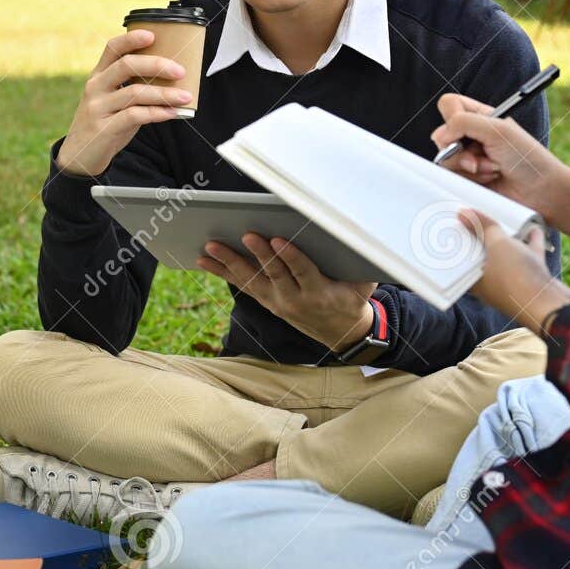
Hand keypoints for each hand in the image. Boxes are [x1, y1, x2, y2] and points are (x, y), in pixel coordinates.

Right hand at [55, 29, 192, 176]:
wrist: (79, 156)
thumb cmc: (104, 122)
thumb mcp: (112, 99)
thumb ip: (132, 86)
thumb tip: (172, 78)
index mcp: (98, 75)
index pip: (112, 48)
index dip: (132, 38)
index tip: (153, 34)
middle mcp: (95, 87)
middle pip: (126, 65)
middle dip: (157, 65)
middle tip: (180, 71)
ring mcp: (98, 107)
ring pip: (134, 92)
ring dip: (164, 93)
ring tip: (185, 97)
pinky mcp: (104, 128)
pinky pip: (134, 116)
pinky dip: (157, 113)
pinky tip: (172, 113)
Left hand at [197, 234, 376, 352]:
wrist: (342, 333)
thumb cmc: (353, 298)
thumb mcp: (364, 283)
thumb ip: (361, 262)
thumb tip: (363, 235)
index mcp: (319, 293)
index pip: (302, 272)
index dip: (290, 257)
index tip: (278, 240)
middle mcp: (295, 299)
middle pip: (273, 274)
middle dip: (258, 254)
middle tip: (245, 235)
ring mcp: (277, 303)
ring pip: (251, 280)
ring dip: (229, 262)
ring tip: (210, 246)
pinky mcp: (267, 302)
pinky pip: (243, 285)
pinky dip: (222, 271)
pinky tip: (204, 260)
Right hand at [431, 93, 569, 239]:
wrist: (540, 190)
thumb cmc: (527, 157)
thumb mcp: (498, 130)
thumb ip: (464, 122)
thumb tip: (440, 135)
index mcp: (480, 117)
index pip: (449, 105)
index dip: (451, 116)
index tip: (462, 129)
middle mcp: (472, 136)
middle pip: (442, 135)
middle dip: (461, 149)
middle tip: (481, 154)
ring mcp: (468, 158)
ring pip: (446, 159)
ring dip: (470, 166)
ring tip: (493, 168)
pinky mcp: (467, 178)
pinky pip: (453, 177)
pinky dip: (472, 179)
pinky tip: (490, 179)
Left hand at [457, 209, 569, 336]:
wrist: (553, 305)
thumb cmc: (516, 278)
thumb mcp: (496, 245)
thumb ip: (482, 227)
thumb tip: (462, 212)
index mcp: (475, 279)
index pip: (460, 257)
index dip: (457, 241)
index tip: (453, 223)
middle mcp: (493, 282)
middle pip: (484, 254)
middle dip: (481, 236)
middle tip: (473, 215)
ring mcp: (514, 279)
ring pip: (507, 254)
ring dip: (506, 238)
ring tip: (500, 218)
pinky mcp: (533, 277)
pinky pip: (529, 255)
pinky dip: (531, 241)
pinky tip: (533, 227)